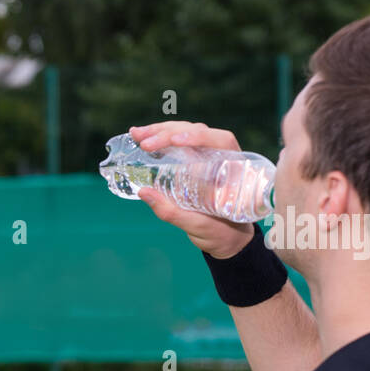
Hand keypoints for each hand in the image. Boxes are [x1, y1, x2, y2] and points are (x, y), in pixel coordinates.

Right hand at [128, 121, 254, 259]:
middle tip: (144, 142)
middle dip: (169, 132)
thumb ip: (171, 211)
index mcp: (232, 169)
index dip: (199, 136)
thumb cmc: (220, 232)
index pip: (220, 141)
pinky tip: (143, 138)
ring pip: (186, 133)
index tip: (176, 141)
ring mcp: (206, 157)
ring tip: (137, 134)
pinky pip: (178, 144)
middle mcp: (221, 157)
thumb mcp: (198, 226)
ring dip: (160, 131)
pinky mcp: (192, 161)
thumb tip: (143, 192)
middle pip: (197, 132)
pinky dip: (160, 139)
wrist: (226, 238)